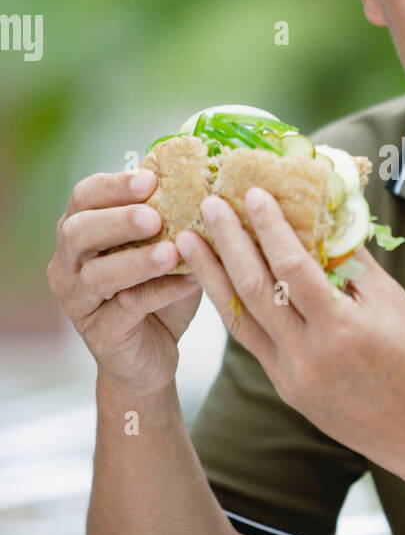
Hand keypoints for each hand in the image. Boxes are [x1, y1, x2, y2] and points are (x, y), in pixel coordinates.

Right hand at [46, 168, 201, 395]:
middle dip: (116, 220)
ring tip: (173, 252)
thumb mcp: (166, 248)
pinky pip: (127, 308)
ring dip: (137, 260)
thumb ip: (173, 219)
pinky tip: (191, 282)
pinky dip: (162, 292)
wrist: (152, 354)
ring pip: (96, 275)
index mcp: (80, 231)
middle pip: (77, 232)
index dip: (114, 186)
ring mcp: (78, 301)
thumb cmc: (158, 291)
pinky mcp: (100, 333)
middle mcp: (67, 264)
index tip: (151, 180)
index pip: (84, 196)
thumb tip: (206, 182)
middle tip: (153, 217)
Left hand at [175, 189, 404, 474]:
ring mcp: (290, 375)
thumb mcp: (392, 302)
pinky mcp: (283, 387)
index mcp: (341, 328)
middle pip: (255, 290)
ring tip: (189, 240)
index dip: (270, 228)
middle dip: (227, 243)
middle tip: (208, 205)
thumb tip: (321, 215)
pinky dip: (230, 304)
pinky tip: (215, 278)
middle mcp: (308, 354)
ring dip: (211, 275)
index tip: (253, 193)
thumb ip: (352, 261)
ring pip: (239, 318)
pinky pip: (249, 339)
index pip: (294, 268)